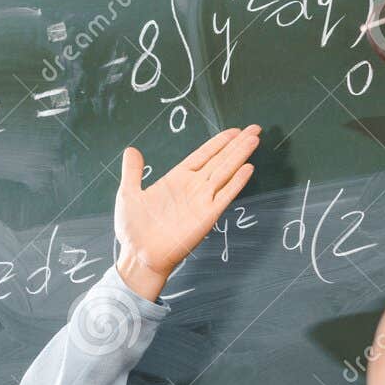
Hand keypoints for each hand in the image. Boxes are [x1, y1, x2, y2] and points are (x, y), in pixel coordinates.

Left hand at [113, 124, 260, 300]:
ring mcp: (201, 201)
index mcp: (176, 179)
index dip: (219, 142)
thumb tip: (132, 150)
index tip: (234, 131)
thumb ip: (132, 171)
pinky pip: (225, 195)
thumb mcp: (128, 194)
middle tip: (255, 128)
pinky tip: (248, 168)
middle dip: (237, 144)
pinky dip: (237, 182)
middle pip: (219, 160)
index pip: (203, 155)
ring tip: (254, 139)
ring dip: (240, 155)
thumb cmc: (133, 229)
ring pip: (225, 172)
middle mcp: (193, 187)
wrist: (139, 256)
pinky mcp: (206, 216)